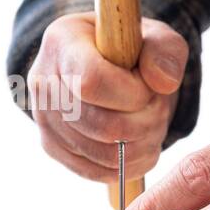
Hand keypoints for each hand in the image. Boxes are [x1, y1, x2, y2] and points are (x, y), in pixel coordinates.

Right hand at [27, 12, 186, 182]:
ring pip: (101, 153)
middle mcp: (43, 80)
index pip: (91, 81)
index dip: (131, 94)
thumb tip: (163, 82)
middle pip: (99, 124)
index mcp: (62, 41)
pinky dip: (127, 165)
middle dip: (145, 123)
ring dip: (141, 146)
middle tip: (159, 110)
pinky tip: (140, 145)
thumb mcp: (156, 38)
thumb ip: (166, 51)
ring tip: (151, 124)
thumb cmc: (131, 49)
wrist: (105, 67)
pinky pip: (94, 171)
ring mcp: (42, 117)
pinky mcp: (51, 146)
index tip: (148, 88)